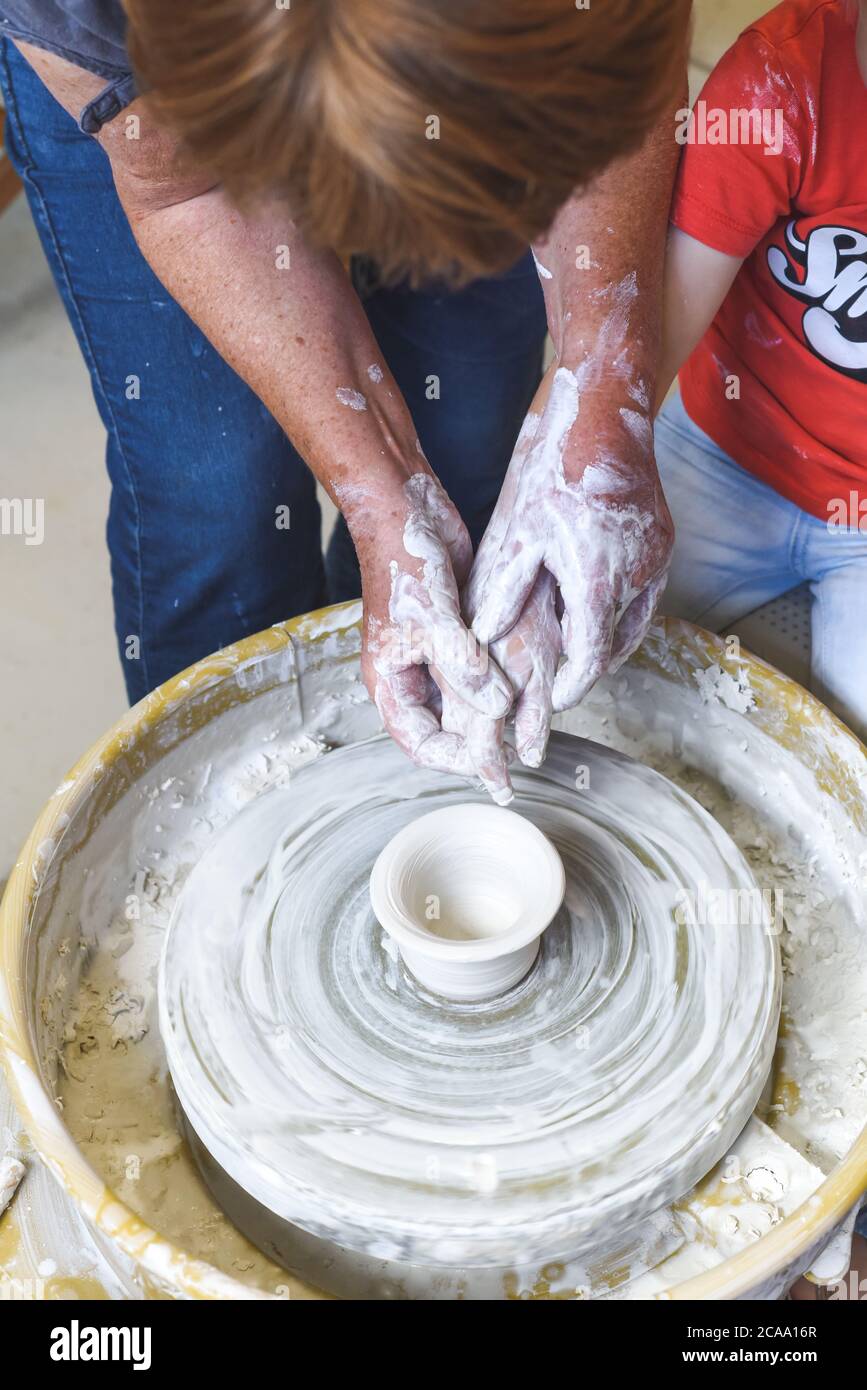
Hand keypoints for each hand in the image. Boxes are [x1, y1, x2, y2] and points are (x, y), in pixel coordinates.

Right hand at [350, 468, 513, 801]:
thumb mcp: (433, 622)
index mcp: (390, 682)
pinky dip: (498, 683)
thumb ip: (463, 668)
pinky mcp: (454, 633)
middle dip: (479, 747)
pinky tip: (527, 690)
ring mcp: (432, 654)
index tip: (495, 769)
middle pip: (445, 729)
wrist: (405, 509)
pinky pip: (478, 671)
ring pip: (465, 701)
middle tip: (517, 764)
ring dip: (492, 716)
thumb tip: (497, 709)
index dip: (458, 761)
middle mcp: (410, 675)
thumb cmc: (404, 563)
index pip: (422, 744)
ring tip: (526, 735)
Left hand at [470, 362, 672, 715]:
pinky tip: (595, 610)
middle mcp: (638, 575)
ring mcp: (657, 558)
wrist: (607, 413)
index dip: (572, 688)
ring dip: (606, 641)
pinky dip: (620, 610)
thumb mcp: (519, 532)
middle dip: (588, 669)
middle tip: (559, 687)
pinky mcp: (664, 542)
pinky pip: (644, 594)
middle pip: (615, 645)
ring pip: (633, 622)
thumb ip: (504, 590)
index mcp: (599, 578)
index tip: (554, 705)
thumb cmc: (556, 470)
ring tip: (575, 655)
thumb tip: (485, 638)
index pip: (590, 657)